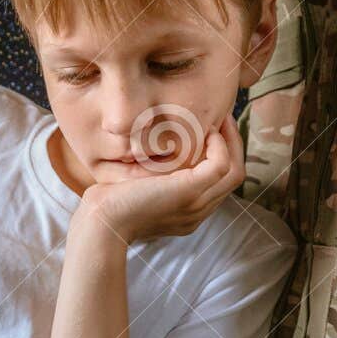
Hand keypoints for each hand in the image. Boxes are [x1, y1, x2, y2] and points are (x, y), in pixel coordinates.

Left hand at [77, 112, 245, 242]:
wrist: (102, 220)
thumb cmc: (110, 202)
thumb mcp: (138, 188)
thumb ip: (154, 176)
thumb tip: (154, 153)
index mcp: (188, 213)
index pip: (220, 184)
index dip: (222, 154)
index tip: (213, 128)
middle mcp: (198, 213)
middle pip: (234, 177)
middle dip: (233, 144)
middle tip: (224, 117)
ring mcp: (197, 205)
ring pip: (234, 172)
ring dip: (231, 140)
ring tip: (222, 118)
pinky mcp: (190, 192)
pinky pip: (222, 165)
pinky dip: (220, 145)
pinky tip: (205, 131)